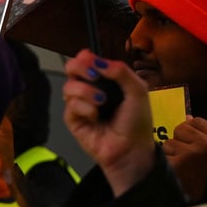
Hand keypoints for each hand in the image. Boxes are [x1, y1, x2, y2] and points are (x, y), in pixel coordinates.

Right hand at [62, 49, 155, 196]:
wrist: (131, 148)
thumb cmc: (136, 122)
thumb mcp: (138, 91)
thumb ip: (121, 71)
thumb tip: (99, 61)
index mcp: (104, 79)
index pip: (86, 59)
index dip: (87, 57)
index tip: (95, 62)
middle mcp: (89, 88)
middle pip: (71, 67)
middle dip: (79, 67)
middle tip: (93, 76)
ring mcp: (79, 103)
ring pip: (69, 86)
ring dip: (86, 91)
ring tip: (102, 102)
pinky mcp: (72, 119)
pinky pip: (70, 105)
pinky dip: (85, 108)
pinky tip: (95, 117)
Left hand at [163, 117, 206, 202]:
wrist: (188, 204)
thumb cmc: (196, 176)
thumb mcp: (205, 152)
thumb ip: (198, 133)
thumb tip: (187, 116)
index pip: (194, 120)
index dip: (188, 134)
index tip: (195, 151)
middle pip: (181, 127)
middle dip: (178, 142)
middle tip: (186, 162)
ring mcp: (198, 154)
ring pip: (170, 141)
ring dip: (170, 153)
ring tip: (179, 168)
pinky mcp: (182, 162)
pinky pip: (162, 151)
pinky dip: (163, 162)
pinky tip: (173, 172)